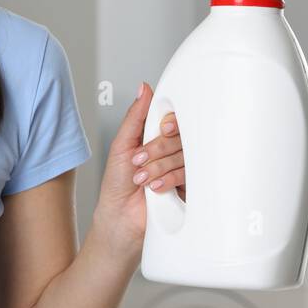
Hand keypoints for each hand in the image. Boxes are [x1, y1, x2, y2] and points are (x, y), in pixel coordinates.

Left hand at [92, 81, 185, 252]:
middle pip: (180, 135)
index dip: (170, 121)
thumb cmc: (117, 184)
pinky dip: (169, 178)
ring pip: (185, 154)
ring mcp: (181, 166)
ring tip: (142, 178)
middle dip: (157, 148)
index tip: (161, 128)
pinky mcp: (189, 184)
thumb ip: (135, 117)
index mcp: (155, 136)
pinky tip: (155, 187)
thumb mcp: (121, 145)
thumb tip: (144, 89)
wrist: (121, 217)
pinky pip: (189, 173)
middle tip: (140, 160)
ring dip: (159, 166)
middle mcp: (170, 149)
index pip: (172, 118)